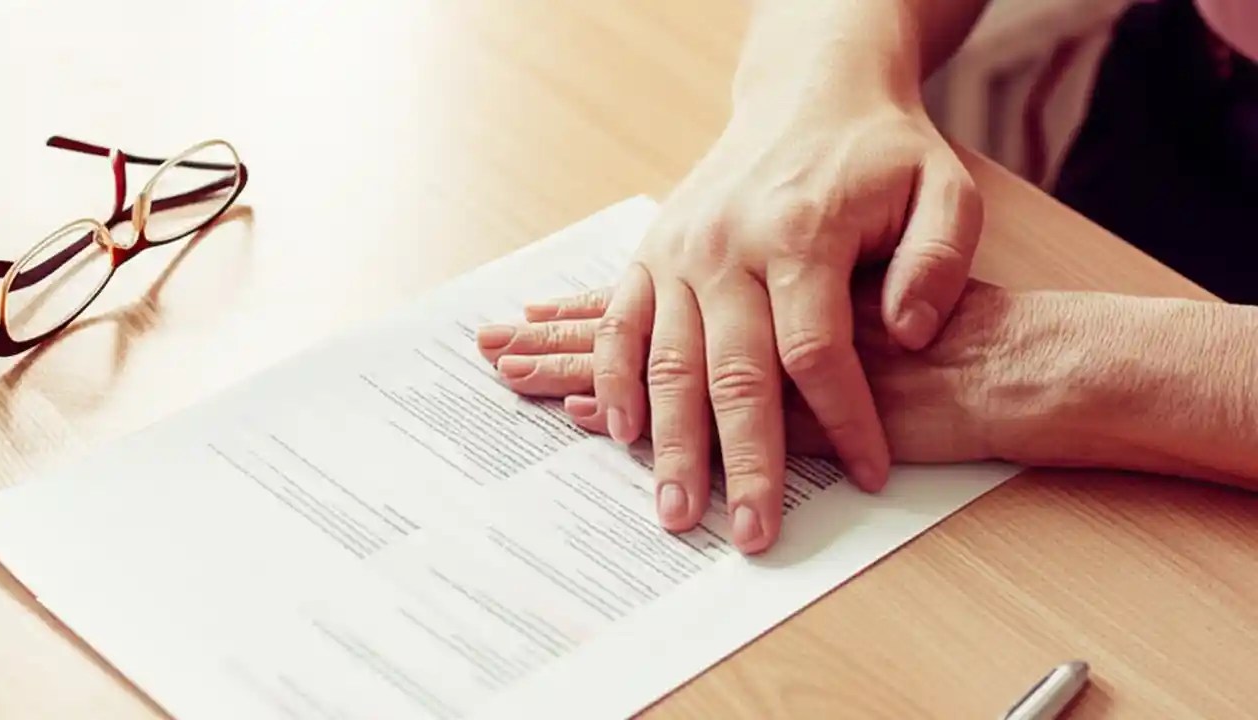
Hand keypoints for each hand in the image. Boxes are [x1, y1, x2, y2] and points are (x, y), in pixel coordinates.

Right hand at [534, 90, 981, 553]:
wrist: (810, 93)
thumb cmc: (879, 151)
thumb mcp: (943, 189)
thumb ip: (937, 261)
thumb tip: (907, 336)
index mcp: (800, 233)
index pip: (817, 351)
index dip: (845, 420)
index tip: (870, 474)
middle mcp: (728, 246)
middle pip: (733, 372)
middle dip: (742, 461)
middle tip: (748, 533)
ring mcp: (682, 250)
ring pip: (668, 360)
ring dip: (669, 442)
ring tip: (675, 510)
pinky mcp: (654, 251)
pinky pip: (621, 324)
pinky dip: (613, 379)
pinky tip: (616, 431)